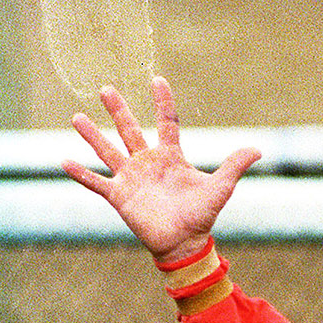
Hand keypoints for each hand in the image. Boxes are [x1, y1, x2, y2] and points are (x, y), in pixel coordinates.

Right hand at [62, 77, 260, 261]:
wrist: (184, 244)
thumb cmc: (202, 216)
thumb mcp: (220, 188)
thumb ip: (234, 166)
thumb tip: (258, 150)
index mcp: (170, 157)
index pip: (166, 122)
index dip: (163, 101)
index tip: (156, 79)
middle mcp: (147, 163)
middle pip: (130, 130)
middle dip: (118, 109)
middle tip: (105, 88)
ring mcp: (131, 179)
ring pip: (108, 151)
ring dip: (92, 135)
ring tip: (77, 118)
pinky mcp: (119, 197)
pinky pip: (96, 183)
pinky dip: (81, 174)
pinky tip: (64, 162)